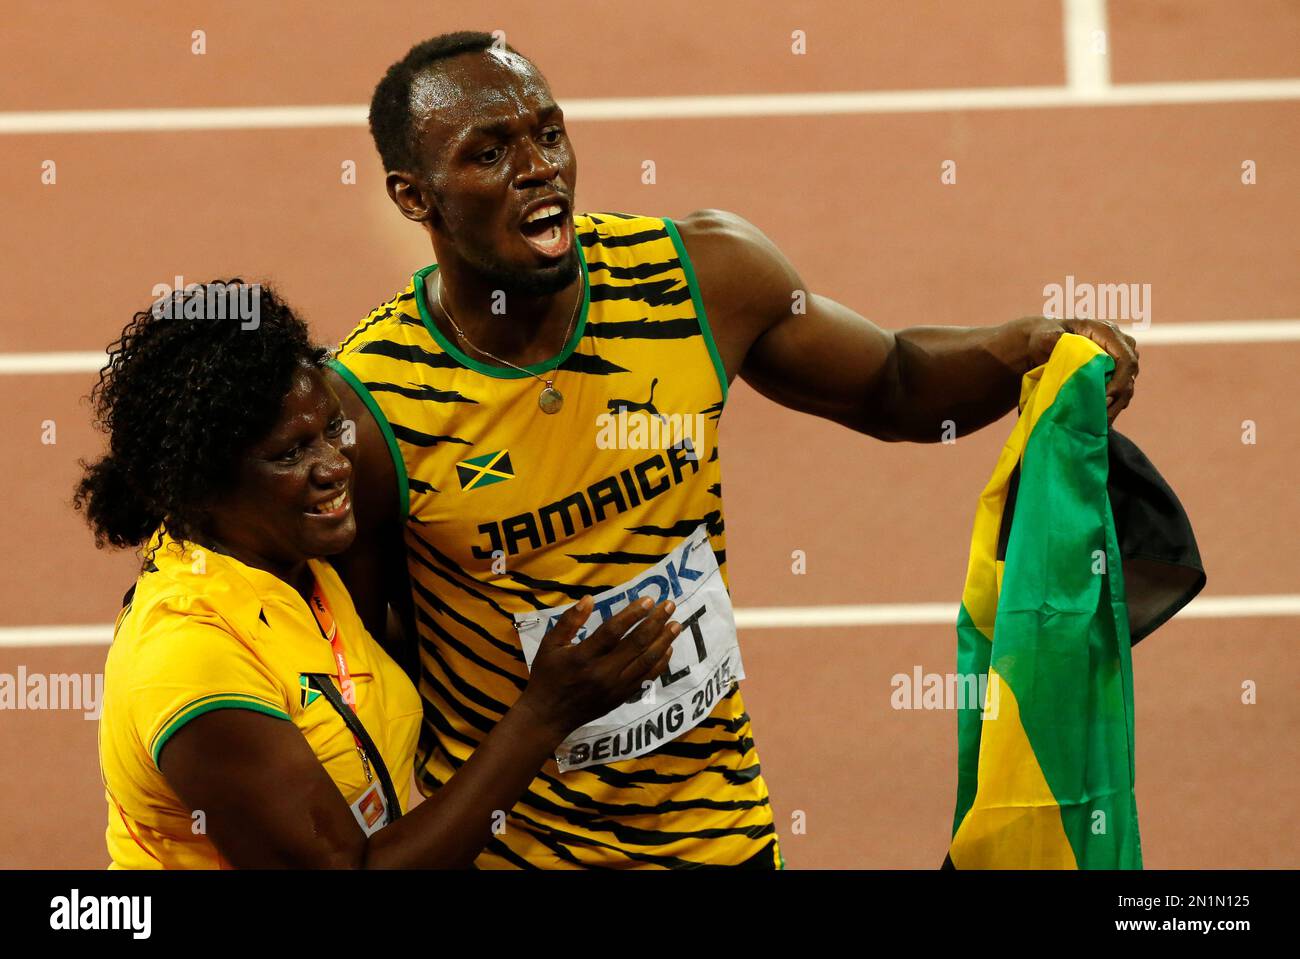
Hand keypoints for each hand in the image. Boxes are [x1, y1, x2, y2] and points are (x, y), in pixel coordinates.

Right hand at [517, 596, 678, 739]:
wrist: (549, 716)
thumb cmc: (547, 676)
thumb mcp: (549, 645)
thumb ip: (569, 621)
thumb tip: (589, 599)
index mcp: (582, 657)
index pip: (612, 631)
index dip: (632, 614)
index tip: (649, 600)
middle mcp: (602, 672)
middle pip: (636, 645)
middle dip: (655, 623)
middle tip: (670, 606)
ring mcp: (614, 687)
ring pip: (646, 661)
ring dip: (663, 641)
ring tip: (676, 624)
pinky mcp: (621, 697)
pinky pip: (646, 678)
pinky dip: (660, 663)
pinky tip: (668, 649)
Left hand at [1023, 316, 1139, 421]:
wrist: (1044, 344)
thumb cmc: (1044, 337)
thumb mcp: (1044, 336)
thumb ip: (1052, 338)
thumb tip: (1059, 343)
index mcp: (1106, 332)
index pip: (1125, 357)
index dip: (1120, 380)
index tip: (1105, 398)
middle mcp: (1119, 343)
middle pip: (1130, 373)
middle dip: (1119, 396)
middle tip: (1102, 415)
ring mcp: (1119, 358)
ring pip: (1128, 384)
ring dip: (1117, 404)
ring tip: (1101, 422)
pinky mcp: (1115, 372)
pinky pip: (1121, 390)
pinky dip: (1112, 405)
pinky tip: (1100, 419)